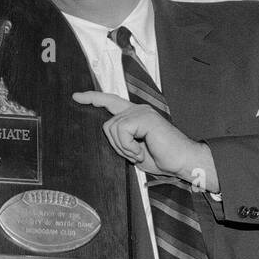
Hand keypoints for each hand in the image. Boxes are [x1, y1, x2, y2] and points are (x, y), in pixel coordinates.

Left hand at [72, 90, 218, 191]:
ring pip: (113, 129)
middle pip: (107, 125)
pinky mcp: (144, 117)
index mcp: (135, 116)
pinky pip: (122, 132)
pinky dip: (129, 147)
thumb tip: (108, 135)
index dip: (93, 98)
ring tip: (141, 153)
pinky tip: (142, 151)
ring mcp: (141, 111)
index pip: (110, 102)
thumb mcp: (134, 151)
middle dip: (117, 146)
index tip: (76, 96)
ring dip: (124, 148)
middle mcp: (137, 109)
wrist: (182, 162)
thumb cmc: (162, 158)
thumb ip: (121, 140)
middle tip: (135, 155)